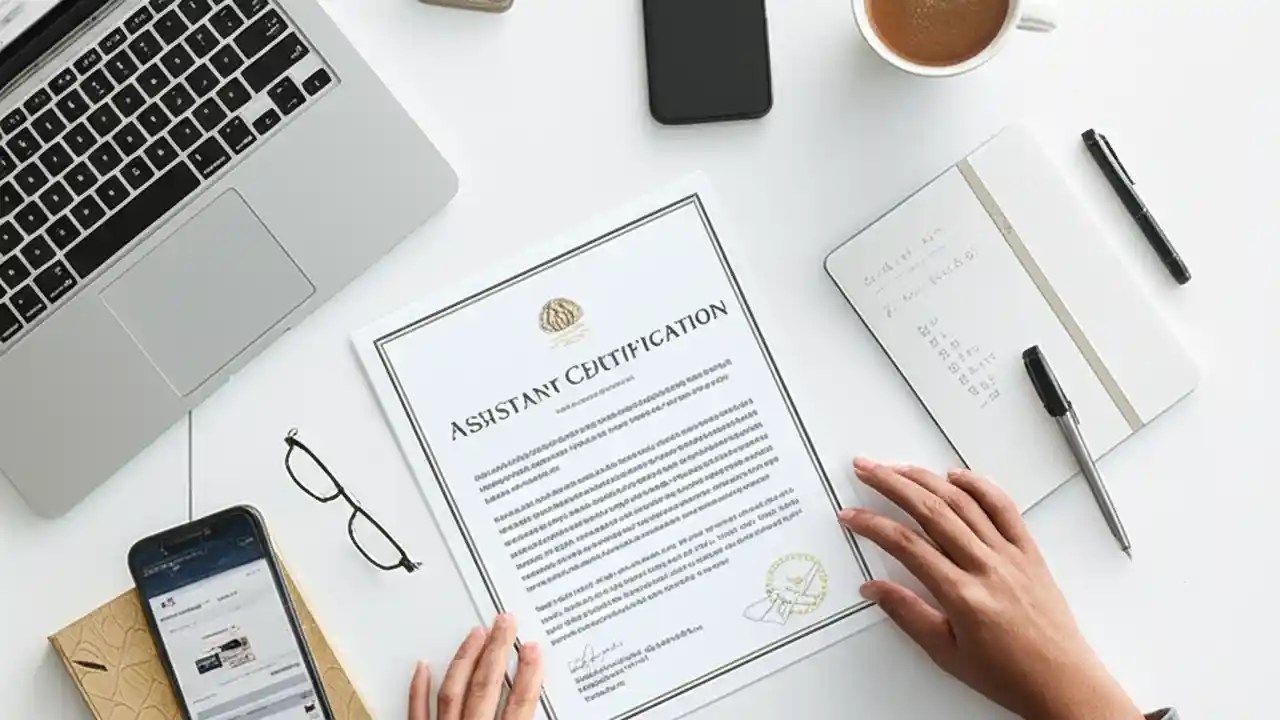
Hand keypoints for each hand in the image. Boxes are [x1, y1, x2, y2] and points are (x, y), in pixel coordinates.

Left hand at [408, 614, 543, 719]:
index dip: (528, 674)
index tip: (532, 649)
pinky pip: (417, 711)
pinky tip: (423, 668)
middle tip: (504, 624)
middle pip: (485, 687)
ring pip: (453, 691)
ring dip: (465, 659)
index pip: (518, 705)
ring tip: (475, 634)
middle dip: (497, 650)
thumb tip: (543, 714)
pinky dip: (418, 689)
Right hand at [839, 459, 1141, 719]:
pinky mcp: (1028, 551)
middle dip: (891, 484)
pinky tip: (956, 476)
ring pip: (962, 502)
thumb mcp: (946, 653)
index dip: (871, 524)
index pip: (906, 545)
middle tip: (866, 469)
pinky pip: (1003, 508)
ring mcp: (1010, 554)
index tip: (850, 515)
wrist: (1062, 682)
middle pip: (930, 511)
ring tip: (898, 467)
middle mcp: (986, 567)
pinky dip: (979, 486)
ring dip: (926, 478)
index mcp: (963, 595)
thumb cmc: (1008, 675)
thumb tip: (873, 589)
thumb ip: (907, 614)